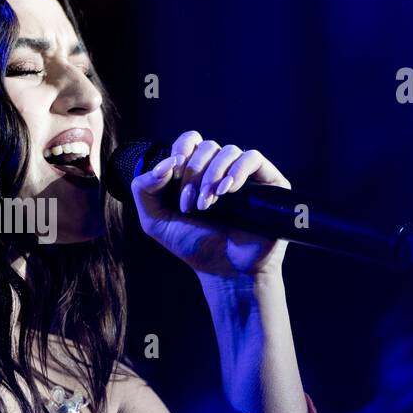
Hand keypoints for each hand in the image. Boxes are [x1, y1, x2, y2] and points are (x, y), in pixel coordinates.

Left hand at [130, 129, 290, 279]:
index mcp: (197, 172)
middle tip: (190, 205)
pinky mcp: (268, 182)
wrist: (226, 271)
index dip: (179, 152)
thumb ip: (144, 189)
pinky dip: (236, 170)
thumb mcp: (155, 221)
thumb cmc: (194, 246)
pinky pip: (253, 158)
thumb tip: (164, 163)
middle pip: (206, 147)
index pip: (189, 141)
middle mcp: (222, 169)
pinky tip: (228, 191)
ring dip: (212, 176)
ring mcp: (246, 175)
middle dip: (192, 174)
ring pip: (228, 151)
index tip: (172, 177)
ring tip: (208, 205)